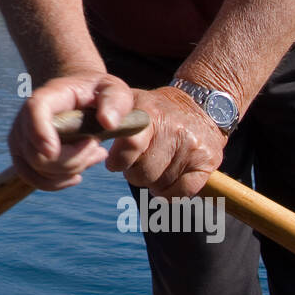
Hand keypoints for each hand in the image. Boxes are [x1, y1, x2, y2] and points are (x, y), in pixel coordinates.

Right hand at [8, 71, 136, 191]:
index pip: (35, 109)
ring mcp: (20, 138)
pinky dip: (58, 182)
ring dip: (70, 170)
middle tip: (98, 147)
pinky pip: (34, 179)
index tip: (53, 151)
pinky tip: (77, 173)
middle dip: (73, 159)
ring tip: (94, 155)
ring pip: (37, 169)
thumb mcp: (114, 91)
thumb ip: (115, 102)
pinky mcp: (22, 155)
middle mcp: (26, 117)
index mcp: (50, 96)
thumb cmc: (98, 93)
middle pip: (38, 153)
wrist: (80, 96)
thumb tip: (108, 123)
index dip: (39, 132)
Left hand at [105, 86, 225, 196]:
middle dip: (134, 172)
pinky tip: (169, 176)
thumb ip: (108, 116)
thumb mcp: (132, 101)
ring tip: (157, 162)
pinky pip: (182, 193)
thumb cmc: (155, 108)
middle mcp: (175, 129)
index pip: (131, 144)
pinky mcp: (209, 161)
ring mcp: (193, 146)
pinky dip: (171, 192)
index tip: (114, 162)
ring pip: (159, 186)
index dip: (119, 160)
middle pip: (142, 174)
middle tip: (140, 160)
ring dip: (153, 181)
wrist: (203, 103)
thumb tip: (85, 136)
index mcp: (151, 114)